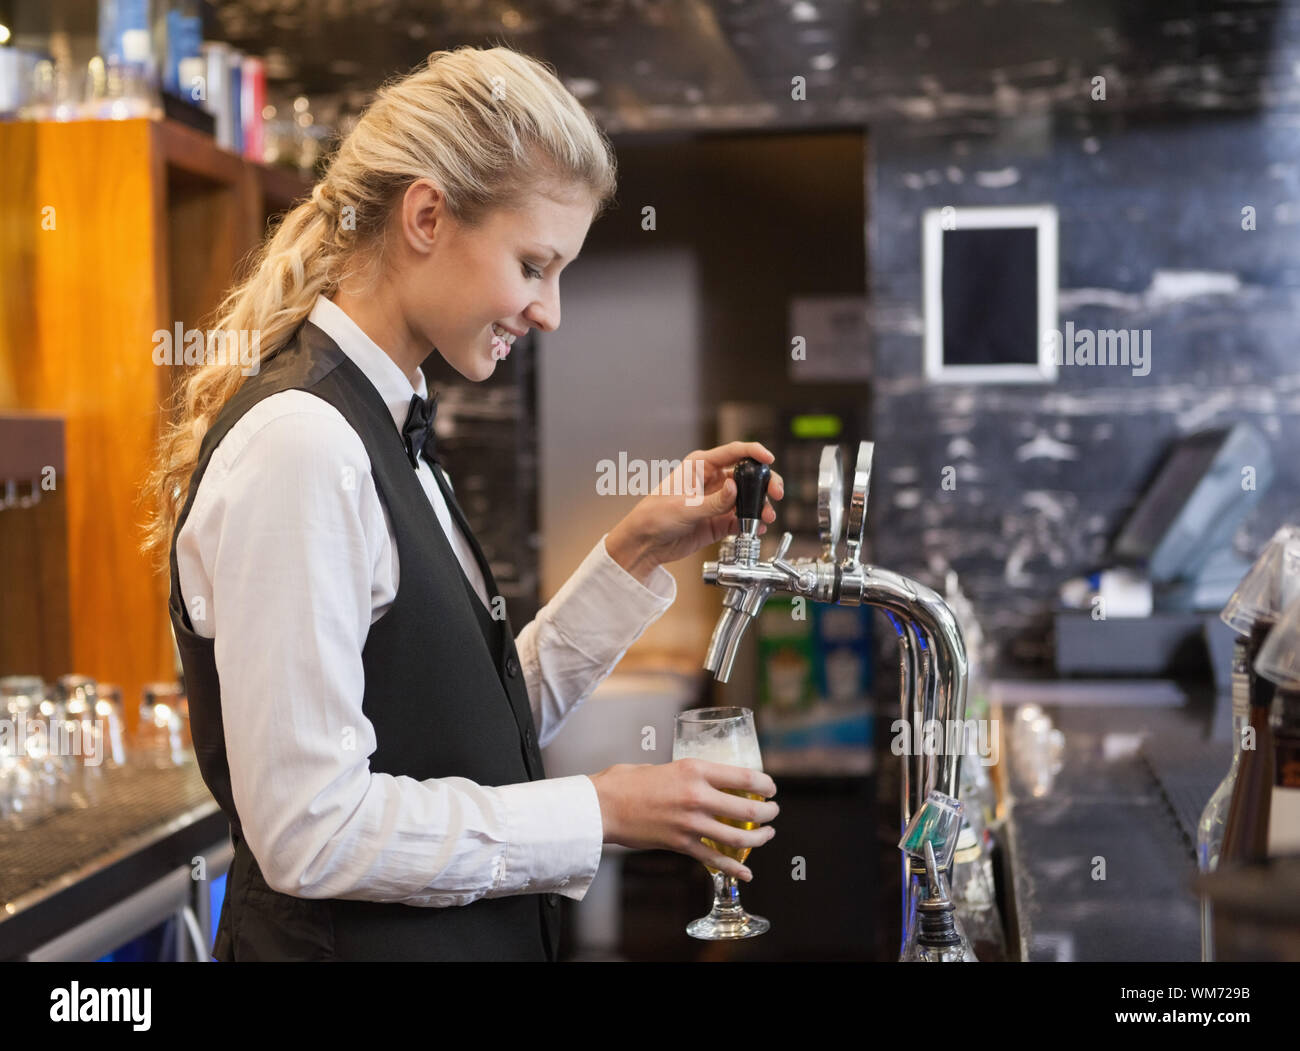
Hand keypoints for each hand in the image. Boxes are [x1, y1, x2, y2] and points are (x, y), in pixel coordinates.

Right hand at [588, 759, 778, 880]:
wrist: (603, 805)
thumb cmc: (629, 782)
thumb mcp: (667, 765)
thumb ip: (689, 774)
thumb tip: (706, 780)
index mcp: (696, 770)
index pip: (745, 777)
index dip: (766, 785)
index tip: (771, 789)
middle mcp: (698, 796)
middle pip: (748, 810)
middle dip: (768, 813)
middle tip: (773, 813)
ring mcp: (690, 823)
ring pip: (737, 837)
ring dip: (759, 839)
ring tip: (766, 836)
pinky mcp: (680, 844)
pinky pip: (715, 860)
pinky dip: (734, 868)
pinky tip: (746, 873)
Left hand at [605, 442, 784, 577]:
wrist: (645, 543)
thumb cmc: (654, 516)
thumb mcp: (686, 507)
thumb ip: (714, 501)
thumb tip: (735, 489)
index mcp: (701, 465)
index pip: (734, 452)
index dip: (754, 452)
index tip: (769, 459)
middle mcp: (711, 481)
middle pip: (746, 475)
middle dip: (763, 483)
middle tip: (775, 493)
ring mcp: (716, 501)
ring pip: (746, 498)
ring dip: (759, 506)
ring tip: (766, 516)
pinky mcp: (718, 521)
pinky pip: (740, 519)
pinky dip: (751, 523)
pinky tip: (757, 527)